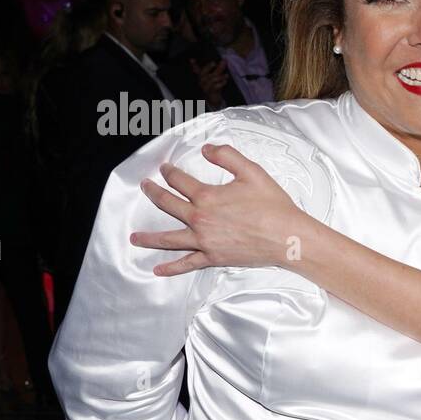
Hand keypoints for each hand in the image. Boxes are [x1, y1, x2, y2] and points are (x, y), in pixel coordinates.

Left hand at [131, 143, 304, 275]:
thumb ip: (227, 156)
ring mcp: (204, 241)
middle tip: (145, 188)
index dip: (170, 173)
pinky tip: (158, 270)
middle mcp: (200, 219)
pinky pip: (187, 263)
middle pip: (168, 205)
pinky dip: (171, 268)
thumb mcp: (252, 171)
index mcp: (207, 196)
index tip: (164, 169)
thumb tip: (207, 149)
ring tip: (134, 238)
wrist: (286, 236)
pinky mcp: (213, 257)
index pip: (180, 181)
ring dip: (149, 237)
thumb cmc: (273, 205)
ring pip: (169, 238)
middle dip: (153, 194)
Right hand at [190, 58, 229, 104]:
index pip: (196, 70)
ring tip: (226, 75)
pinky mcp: (210, 92)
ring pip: (211, 79)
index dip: (194, 65)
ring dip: (220, 77)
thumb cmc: (214, 86)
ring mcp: (205, 87)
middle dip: (208, 67)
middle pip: (203, 73)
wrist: (214, 100)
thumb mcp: (217, 77)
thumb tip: (224, 60)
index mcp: (202, 77)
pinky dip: (221, 83)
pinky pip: (215, 86)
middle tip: (214, 63)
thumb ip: (220, 68)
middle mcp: (202, 81)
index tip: (191, 59)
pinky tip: (225, 81)